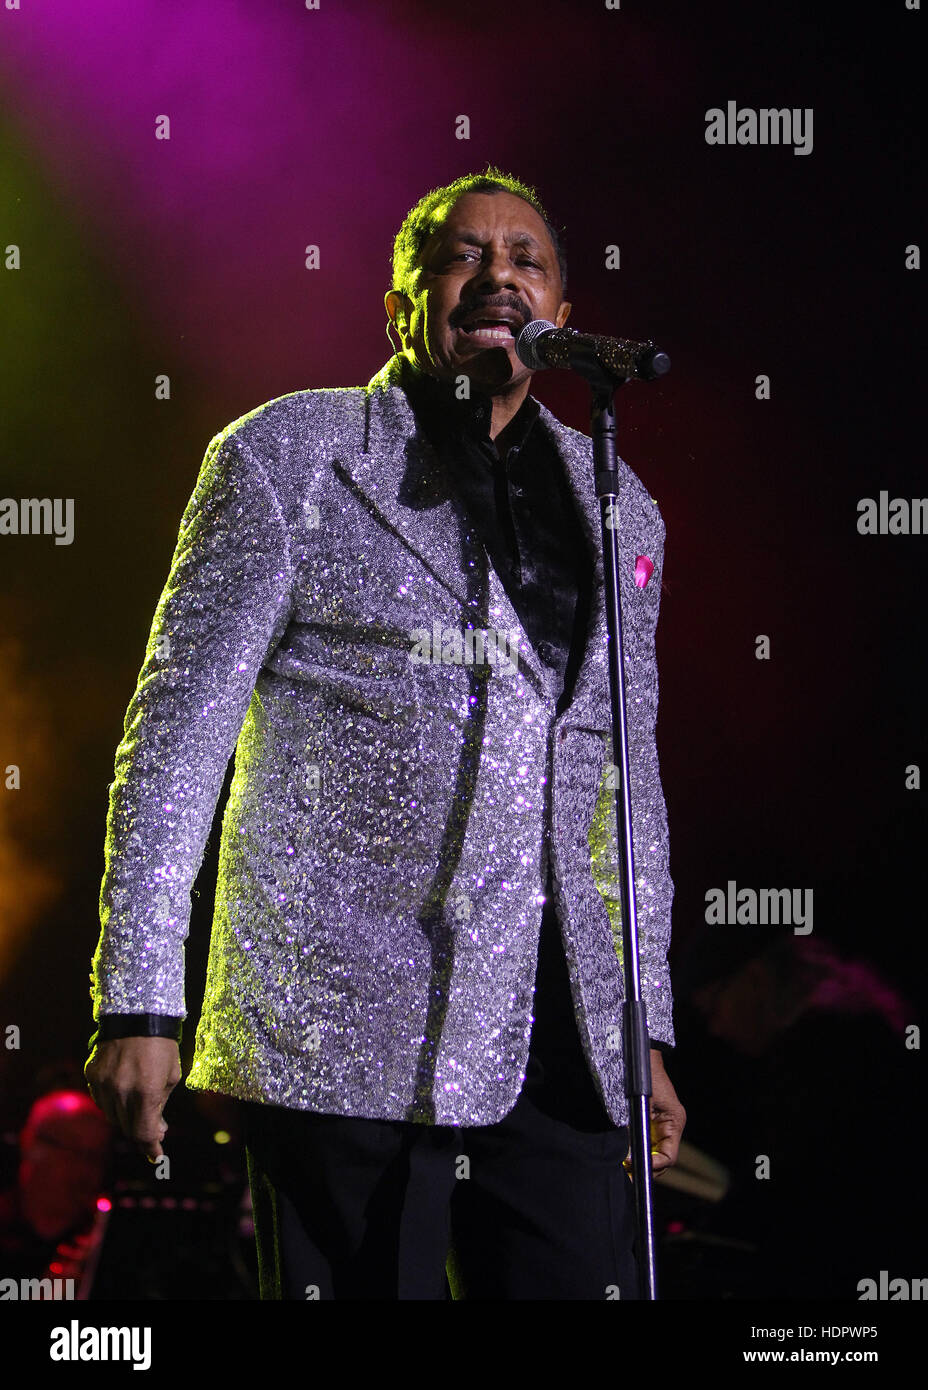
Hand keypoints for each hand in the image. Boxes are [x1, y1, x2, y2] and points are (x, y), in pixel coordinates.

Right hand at [84, 1036, 180, 1161]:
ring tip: (140, 1106)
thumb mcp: (171, 1076)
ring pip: (112, 1115)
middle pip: (127, 1127)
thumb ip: (161, 1105)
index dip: (150, 1148)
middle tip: (155, 1128)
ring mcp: (103, 1084)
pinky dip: (113, 1102)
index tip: (157, 1156)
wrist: (138, 1015)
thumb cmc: (162, 1045)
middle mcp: (120, 1091)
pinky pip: (101, 1099)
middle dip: (142, 1131)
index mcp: (145, 1093)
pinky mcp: (92, 1074)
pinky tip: (124, 1092)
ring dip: (126, 1117)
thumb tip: (157, 1130)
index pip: (143, 1134)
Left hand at [623, 1049, 685, 1179]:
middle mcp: (670, 1128)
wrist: (640, 1057)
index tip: (634, 1164)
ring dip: (639, 1161)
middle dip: (645, 1168)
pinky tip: (623, 1155)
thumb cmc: (643, 1076)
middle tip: (626, 1172)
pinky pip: (645, 1144)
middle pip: (661, 1160)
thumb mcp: (640, 1102)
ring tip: (622, 1167)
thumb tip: (628, 1153)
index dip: (653, 1165)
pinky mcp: (650, 1123)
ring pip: (653, 1154)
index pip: (668, 1156)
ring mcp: (661, 1127)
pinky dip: (636, 1151)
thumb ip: (637, 1127)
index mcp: (674, 1122)